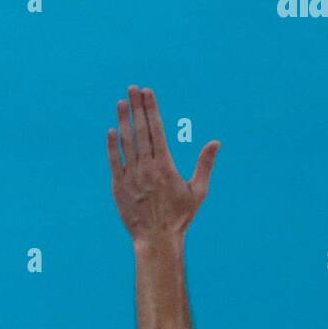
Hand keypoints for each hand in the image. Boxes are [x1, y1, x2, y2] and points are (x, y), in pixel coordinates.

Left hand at [107, 86, 218, 240]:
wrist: (157, 240)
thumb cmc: (180, 217)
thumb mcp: (198, 191)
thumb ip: (205, 165)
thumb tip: (216, 142)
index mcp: (165, 166)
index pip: (157, 129)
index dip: (151, 109)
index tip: (147, 92)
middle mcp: (147, 168)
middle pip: (140, 131)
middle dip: (136, 107)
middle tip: (132, 89)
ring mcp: (131, 177)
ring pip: (126, 143)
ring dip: (123, 121)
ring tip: (121, 103)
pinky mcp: (119, 187)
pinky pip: (114, 162)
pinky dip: (112, 146)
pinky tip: (112, 131)